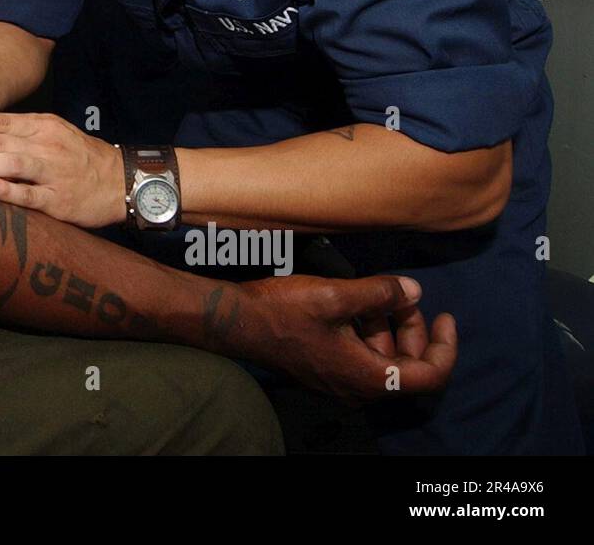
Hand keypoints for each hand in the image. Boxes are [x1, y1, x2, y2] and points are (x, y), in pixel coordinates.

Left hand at [0, 112, 125, 228]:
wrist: (121, 180)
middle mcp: (46, 145)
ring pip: (8, 163)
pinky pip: (27, 194)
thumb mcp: (56, 133)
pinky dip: (4, 190)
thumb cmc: (83, 158)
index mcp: (43, 126)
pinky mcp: (58, 199)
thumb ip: (24, 132)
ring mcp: (52, 172)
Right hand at [234, 274, 456, 399]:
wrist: (235, 322)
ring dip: (387, 325)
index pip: (430, 375)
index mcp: (367, 377)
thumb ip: (379, 293)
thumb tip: (414, 291)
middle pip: (407, 366)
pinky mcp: (325, 368)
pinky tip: (353, 302)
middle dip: (412, 328)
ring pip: (383, 358)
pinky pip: (360, 355)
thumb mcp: (334, 296)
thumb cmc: (282, 311)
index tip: (444, 314)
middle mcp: (357, 387)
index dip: (444, 345)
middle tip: (402, 295)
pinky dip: (366, 330)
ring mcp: (340, 380)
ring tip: (374, 292)